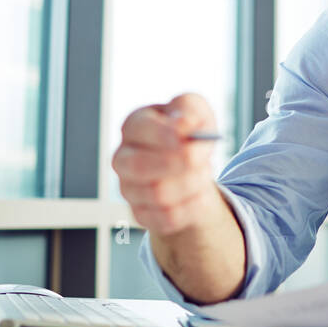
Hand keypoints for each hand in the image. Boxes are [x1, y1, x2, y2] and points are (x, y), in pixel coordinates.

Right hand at [112, 93, 217, 235]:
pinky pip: (167, 218)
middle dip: (178, 163)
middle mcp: (123, 158)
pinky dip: (190, 207)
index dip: (164, 133)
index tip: (187, 135)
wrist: (194, 169)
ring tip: (204, 173)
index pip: (139, 128)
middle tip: (204, 158)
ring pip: (158, 194)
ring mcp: (128, 188)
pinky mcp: (141, 214)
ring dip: (191, 184)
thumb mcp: (196, 112)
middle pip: (140, 166)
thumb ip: (189, 108)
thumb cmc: (191, 135)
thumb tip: (184, 124)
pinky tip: (198, 194)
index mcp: (134, 126)